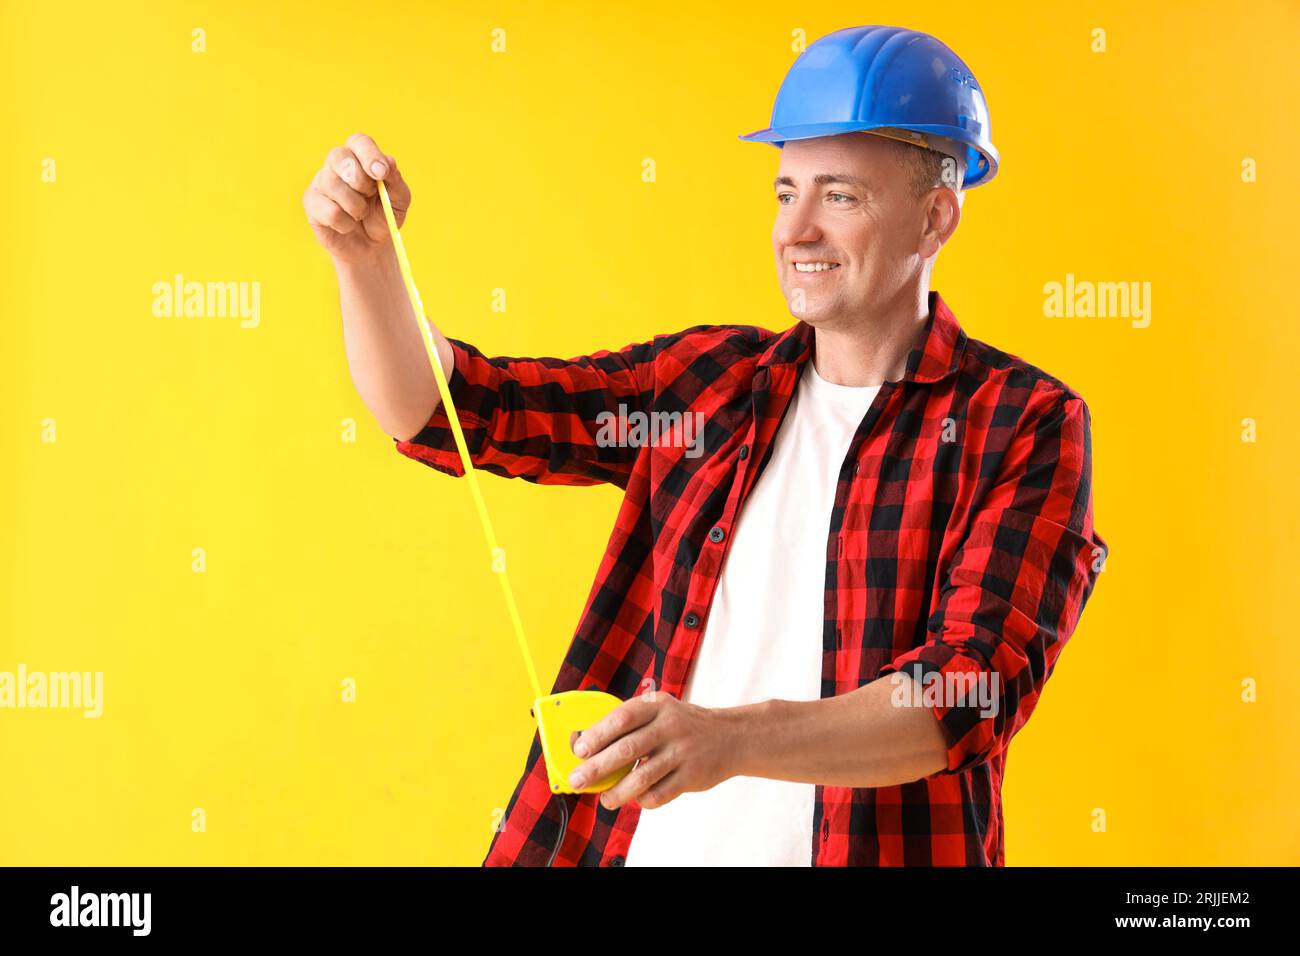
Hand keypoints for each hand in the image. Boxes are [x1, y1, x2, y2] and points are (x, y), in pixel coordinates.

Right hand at [302, 132, 410, 262]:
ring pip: (332, 184)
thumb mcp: (398, 200)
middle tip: (370, 196)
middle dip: (361, 181)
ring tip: (361, 215)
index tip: (381, 173)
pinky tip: (348, 226)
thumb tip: (387, 163)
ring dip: (355, 206)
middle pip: (339, 157)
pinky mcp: (311, 203)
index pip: (359, 141)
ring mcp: (320, 181)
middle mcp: (336, 164)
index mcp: (359, 157)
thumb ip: (395, 180)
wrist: (371, 246)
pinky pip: (328, 211)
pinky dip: (345, 224)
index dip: (369, 154)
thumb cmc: (384, 216)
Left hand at [566, 689, 743, 810]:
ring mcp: (682, 752)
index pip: (622, 718)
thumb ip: (630, 725)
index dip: (597, 734)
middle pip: (627, 749)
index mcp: (657, 706)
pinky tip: (636, 798)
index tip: (579, 750)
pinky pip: (660, 794)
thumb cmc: (683, 725)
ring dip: (617, 792)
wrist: (731, 737)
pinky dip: (644, 799)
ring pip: (642, 777)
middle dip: (597, 767)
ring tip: (604, 800)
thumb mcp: (660, 712)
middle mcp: (670, 726)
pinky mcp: (692, 776)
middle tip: (578, 780)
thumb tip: (588, 746)